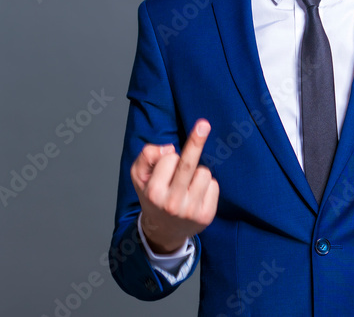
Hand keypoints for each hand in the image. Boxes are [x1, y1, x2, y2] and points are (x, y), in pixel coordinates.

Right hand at [131, 119, 218, 253]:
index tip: (165, 167)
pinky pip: (214, 185)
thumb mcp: (139, 176)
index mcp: (154, 192)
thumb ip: (147, 155)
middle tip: (204, 123)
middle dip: (196, 142)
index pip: (169, 159)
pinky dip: (207, 185)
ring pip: (204, 172)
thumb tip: (170, 149)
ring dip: (197, 173)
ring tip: (187, 185)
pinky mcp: (207, 215)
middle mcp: (172, 203)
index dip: (169, 158)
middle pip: (187, 164)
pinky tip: (196, 195)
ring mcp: (191, 211)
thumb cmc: (153, 196)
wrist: (164, 230)